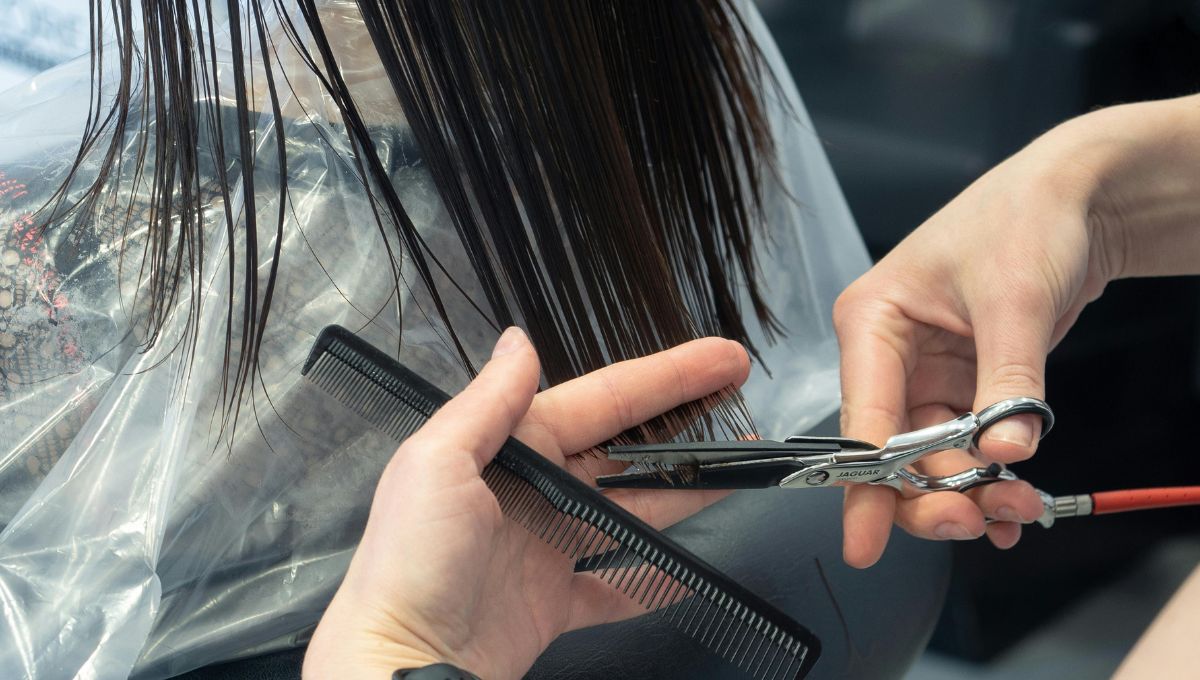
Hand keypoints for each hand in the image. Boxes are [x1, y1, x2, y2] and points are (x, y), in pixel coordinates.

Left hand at [303, 328, 749, 678]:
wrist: (400, 662)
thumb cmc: (412, 560)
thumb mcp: (437, 462)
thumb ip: (488, 402)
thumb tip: (519, 341)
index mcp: (510, 446)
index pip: (603, 400)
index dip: (666, 378)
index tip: (722, 360)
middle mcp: (533, 490)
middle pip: (624, 452)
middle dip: (683, 429)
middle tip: (742, 411)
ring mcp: (548, 549)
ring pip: (631, 513)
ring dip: (682, 496)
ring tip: (736, 476)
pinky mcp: (554, 604)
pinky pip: (616, 587)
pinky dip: (653, 582)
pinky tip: (689, 573)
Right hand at [832, 117, 1121, 567]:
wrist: (1079, 195)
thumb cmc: (1026, 217)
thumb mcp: (1016, 302)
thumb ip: (1009, 384)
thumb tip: (1007, 455)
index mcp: (872, 322)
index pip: (861, 418)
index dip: (864, 486)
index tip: (864, 542)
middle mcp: (889, 353)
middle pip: (892, 451)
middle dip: (933, 494)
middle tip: (978, 522)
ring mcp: (924, 372)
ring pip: (930, 458)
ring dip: (970, 491)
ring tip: (1018, 510)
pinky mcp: (961, 382)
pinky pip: (965, 447)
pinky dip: (989, 477)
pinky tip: (1012, 503)